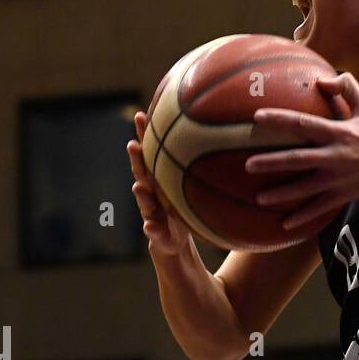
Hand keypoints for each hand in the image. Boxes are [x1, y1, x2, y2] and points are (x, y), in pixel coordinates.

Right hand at [127, 112, 193, 256]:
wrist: (175, 245)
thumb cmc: (185, 211)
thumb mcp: (194, 189)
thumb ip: (203, 168)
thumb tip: (226, 136)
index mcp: (161, 181)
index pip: (152, 155)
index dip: (145, 136)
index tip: (140, 114)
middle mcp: (152, 195)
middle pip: (143, 174)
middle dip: (137, 160)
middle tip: (132, 144)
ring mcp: (152, 215)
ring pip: (145, 203)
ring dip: (141, 195)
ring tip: (138, 187)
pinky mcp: (157, 236)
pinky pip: (154, 233)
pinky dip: (152, 230)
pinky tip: (150, 226)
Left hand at [244, 73, 358, 227]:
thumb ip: (346, 87)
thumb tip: (321, 79)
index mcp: (339, 133)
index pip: (304, 124)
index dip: (280, 120)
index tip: (257, 117)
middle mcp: (336, 156)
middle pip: (298, 160)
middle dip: (271, 162)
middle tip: (248, 165)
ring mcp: (340, 178)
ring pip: (305, 188)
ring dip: (282, 193)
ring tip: (259, 197)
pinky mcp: (345, 194)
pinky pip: (320, 207)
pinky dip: (303, 216)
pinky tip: (284, 224)